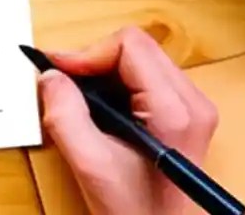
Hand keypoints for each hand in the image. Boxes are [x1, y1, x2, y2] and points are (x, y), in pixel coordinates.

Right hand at [38, 27, 218, 214]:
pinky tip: (101, 110)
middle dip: (94, 61)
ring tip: (82, 99)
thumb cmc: (137, 211)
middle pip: (136, 48)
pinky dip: (117, 85)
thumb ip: (65, 116)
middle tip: (65, 83)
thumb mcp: (91, 166)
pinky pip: (146, 78)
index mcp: (174, 111)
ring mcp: (193, 108)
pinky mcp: (186, 115)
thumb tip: (51, 77)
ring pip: (141, 60)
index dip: (87, 53)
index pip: (130, 45)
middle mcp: (193, 103)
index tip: (59, 70)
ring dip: (104, 73)